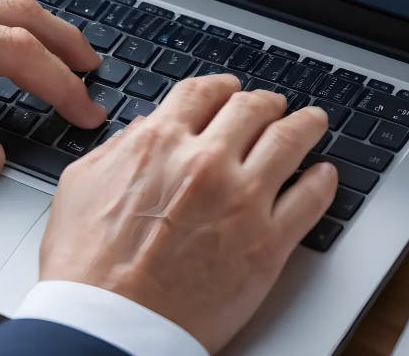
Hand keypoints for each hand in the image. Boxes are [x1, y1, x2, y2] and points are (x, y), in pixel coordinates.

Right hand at [40, 75, 337, 353]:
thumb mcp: (83, 182)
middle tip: (273, 105)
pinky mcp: (267, 243)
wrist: (110, 323)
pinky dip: (322, 180)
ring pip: (288, 141)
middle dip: (265, 101)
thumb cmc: (87, 261)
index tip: (230, 89)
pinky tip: (324, 174)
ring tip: (312, 121)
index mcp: (159, 141)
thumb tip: (143, 129)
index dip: (222, 86)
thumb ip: (116, 147)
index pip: (203, 92)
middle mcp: (205, 160)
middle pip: (251, 109)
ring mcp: (241, 199)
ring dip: (305, 124)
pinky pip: (310, 199)